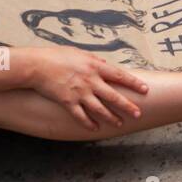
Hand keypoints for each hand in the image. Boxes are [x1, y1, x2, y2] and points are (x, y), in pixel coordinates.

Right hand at [23, 47, 148, 130]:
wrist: (37, 66)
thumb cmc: (57, 56)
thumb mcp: (79, 53)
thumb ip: (93, 60)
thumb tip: (105, 63)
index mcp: (94, 66)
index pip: (119, 76)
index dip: (133, 83)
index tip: (145, 90)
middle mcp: (90, 81)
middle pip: (113, 96)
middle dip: (127, 106)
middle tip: (138, 114)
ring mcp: (79, 93)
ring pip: (100, 109)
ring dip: (111, 118)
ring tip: (119, 124)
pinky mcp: (68, 102)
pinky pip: (81, 116)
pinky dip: (89, 123)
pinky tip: (95, 128)